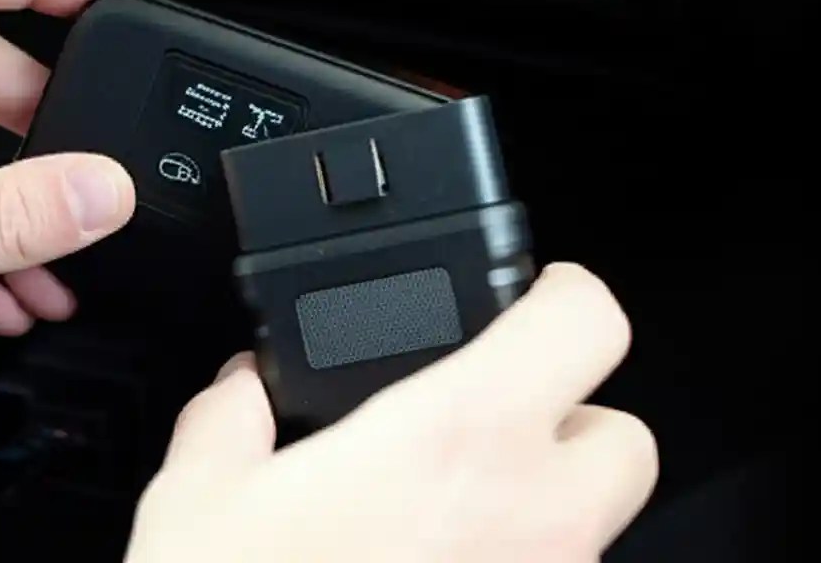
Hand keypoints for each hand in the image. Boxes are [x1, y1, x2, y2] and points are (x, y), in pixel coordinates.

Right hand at [126, 263, 657, 562]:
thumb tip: (244, 390)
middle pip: (623, 436)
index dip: (566, 294)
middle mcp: (524, 519)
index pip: (586, 324)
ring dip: (538, 501)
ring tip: (439, 510)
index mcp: (453, 440)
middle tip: (491, 417)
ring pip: (593, 526)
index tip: (531, 298)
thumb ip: (230, 414)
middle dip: (570, 414)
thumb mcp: (197, 493)